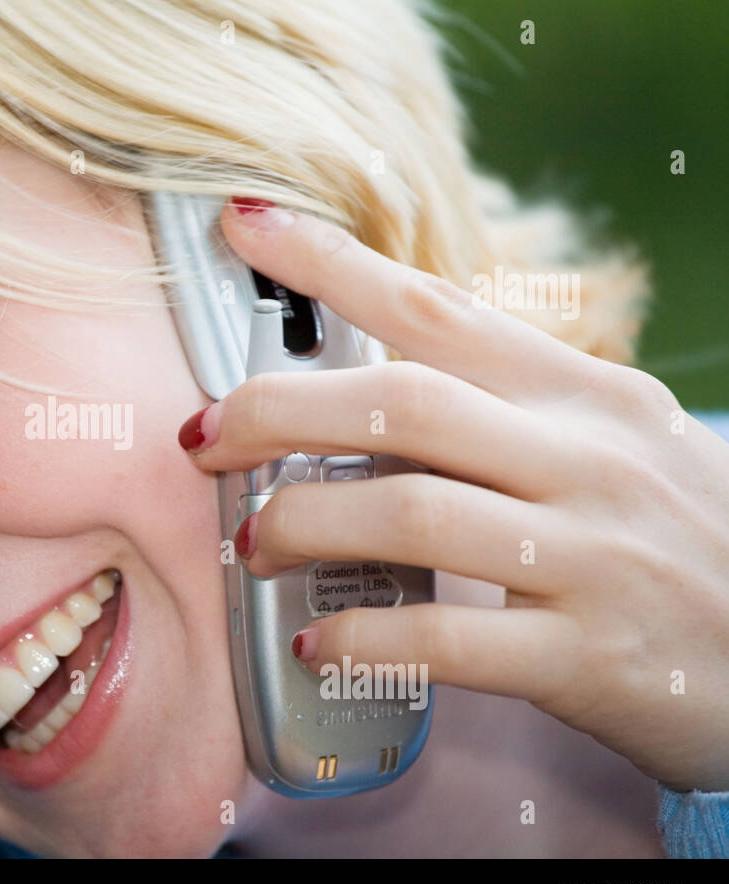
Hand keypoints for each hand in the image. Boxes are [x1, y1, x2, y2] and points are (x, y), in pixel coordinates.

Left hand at [178, 199, 728, 792]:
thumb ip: (508, 411)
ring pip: (408, 513)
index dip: (330, 264)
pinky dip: (360, 639)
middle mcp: (587, 461)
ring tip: (253, 542)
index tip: (244, 225)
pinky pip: (444, 640)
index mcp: (584, 397)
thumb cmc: (679, 544)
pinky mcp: (587, 658)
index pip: (438, 308)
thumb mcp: (613, 448)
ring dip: (302, 521)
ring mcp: (591, 560)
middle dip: (276, 410)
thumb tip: (369, 390)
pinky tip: (316, 641)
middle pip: (399, 403)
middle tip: (204, 435)